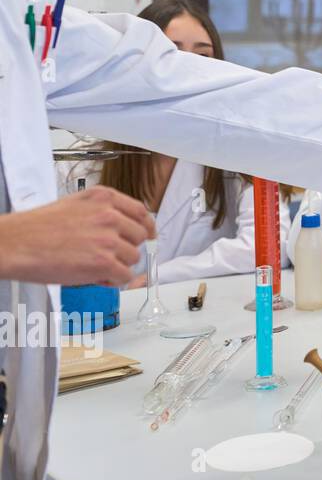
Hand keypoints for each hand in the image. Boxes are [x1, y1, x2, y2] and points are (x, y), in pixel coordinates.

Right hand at [0, 186, 156, 286]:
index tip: (148, 235)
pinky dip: (112, 281)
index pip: (141, 211)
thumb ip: (103, 211)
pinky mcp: (104, 262)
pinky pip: (124, 276)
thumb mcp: (75, 205)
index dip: (146, 226)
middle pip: (139, 236)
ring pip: (132, 258)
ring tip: (92, 265)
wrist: (15, 243)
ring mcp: (109, 239)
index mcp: (104, 198)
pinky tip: (95, 277)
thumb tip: (124, 226)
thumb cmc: (37, 228)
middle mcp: (110, 215)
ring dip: (117, 266)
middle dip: (126, 248)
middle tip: (106, 255)